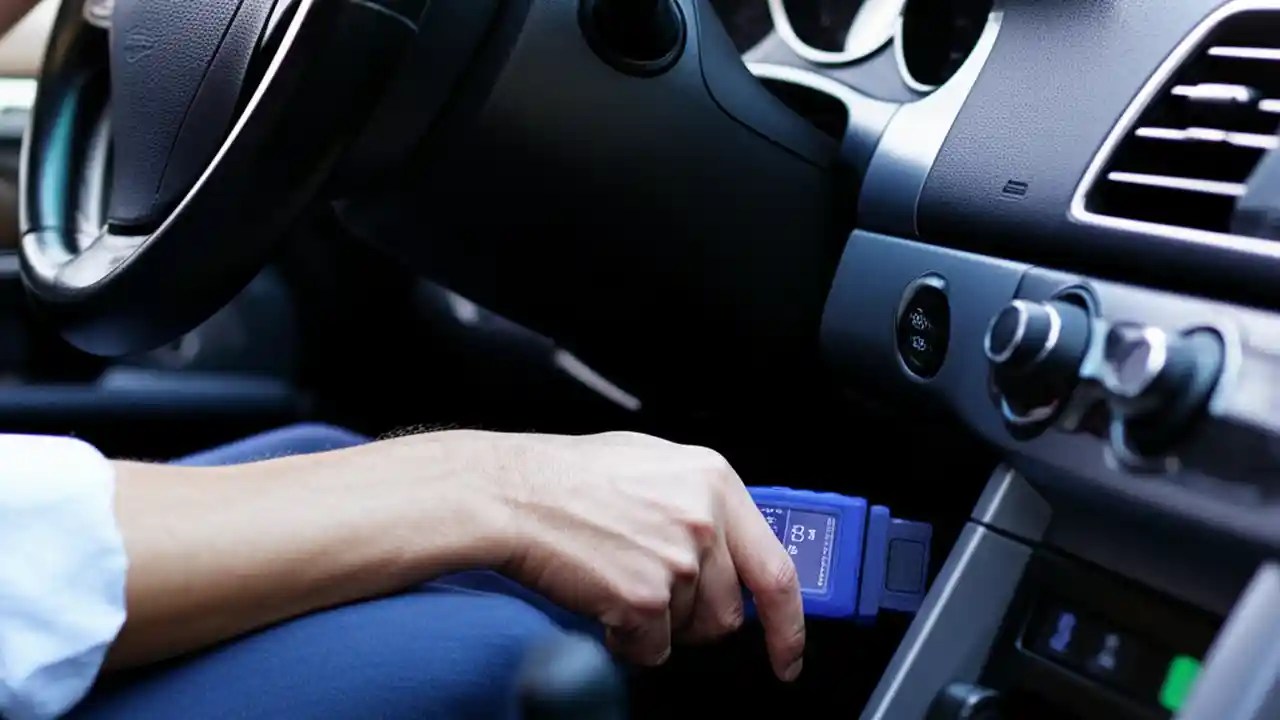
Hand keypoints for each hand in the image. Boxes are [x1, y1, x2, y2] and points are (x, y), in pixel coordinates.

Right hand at [478, 431, 805, 680]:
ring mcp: (677, 560)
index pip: (777, 566)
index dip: (787, 621)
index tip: (787, 652)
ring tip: (616, 581)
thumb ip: (700, 500)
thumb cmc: (569, 477)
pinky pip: (652, 649)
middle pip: (729, 610)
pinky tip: (601, 599)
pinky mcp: (644, 597)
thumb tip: (728, 546)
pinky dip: (626, 639)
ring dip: (656, 624)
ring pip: (690, 631)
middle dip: (695, 619)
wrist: (512, 495)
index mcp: (715, 481)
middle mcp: (705, 519)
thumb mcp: (652, 464)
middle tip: (653, 595)